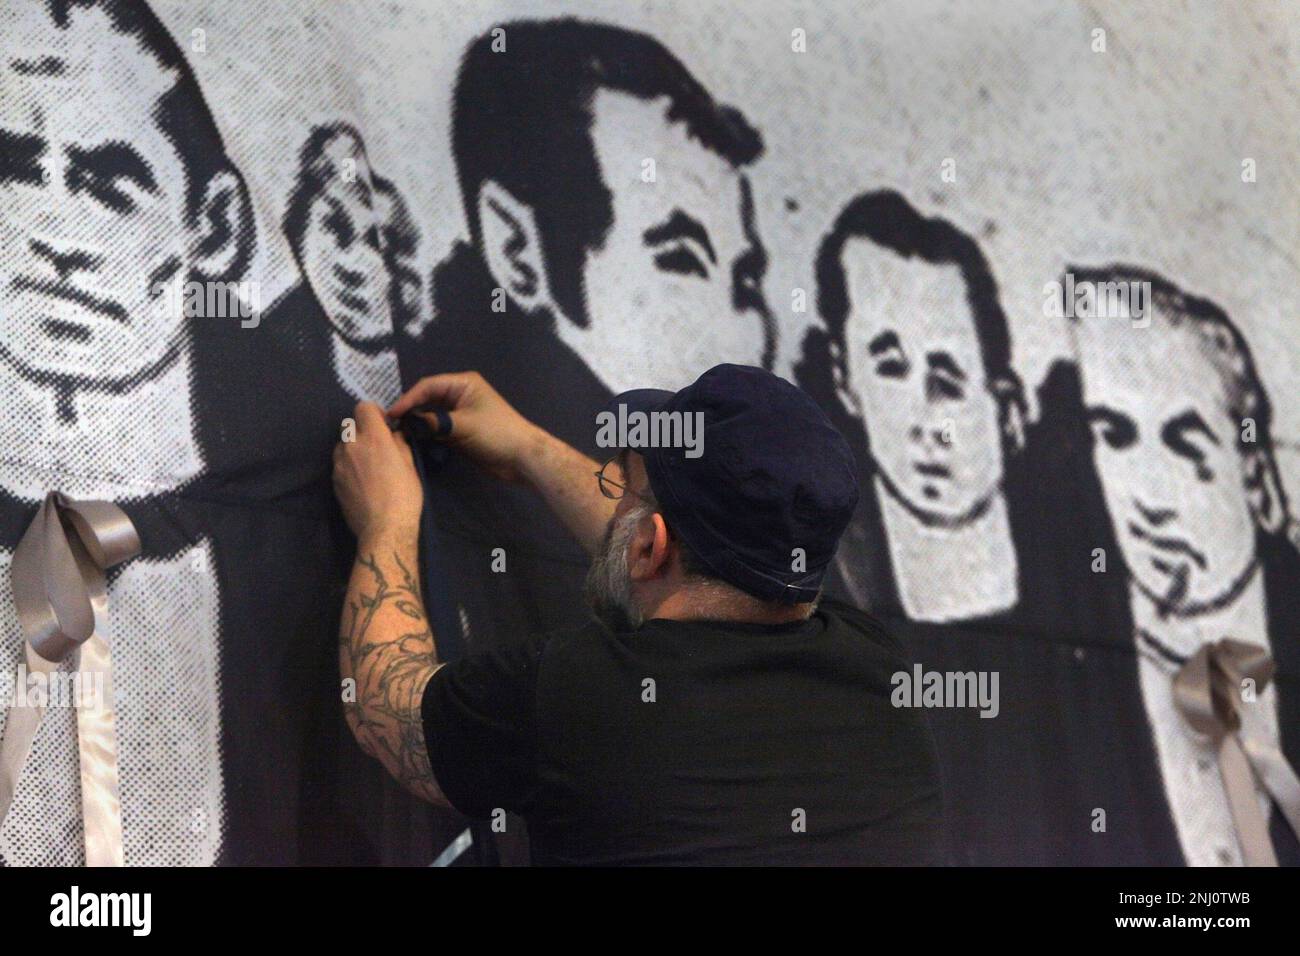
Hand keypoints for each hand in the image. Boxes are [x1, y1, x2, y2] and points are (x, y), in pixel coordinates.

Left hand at [333, 401, 422, 544]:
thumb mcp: (410, 465)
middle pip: (351, 425)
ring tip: (367, 465)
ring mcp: (339, 463)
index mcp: (374, 438)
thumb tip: (394, 435)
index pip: (364, 407)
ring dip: (353, 448)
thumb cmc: (404, 495)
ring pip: (343, 445)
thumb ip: (399, 444)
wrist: (384, 528)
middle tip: (377, 447)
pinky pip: (340, 463)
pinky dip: (348, 465)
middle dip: (363, 431)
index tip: (383, 425)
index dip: (374, 413)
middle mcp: (352, 445)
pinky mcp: (334, 480)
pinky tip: (361, 481)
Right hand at [388, 371, 540, 482]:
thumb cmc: (496, 434)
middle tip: (390, 423)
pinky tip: (413, 440)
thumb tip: (408, 424)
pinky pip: (438, 428)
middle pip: (427, 398)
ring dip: (418, 422)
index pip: (428, 386)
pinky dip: (427, 433)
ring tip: (397, 432)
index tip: (392, 414)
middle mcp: (460, 395)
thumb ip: (434, 423)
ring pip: (431, 414)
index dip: (408, 398)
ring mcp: (460, 413)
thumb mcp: (463, 425)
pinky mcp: (461, 430)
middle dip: (410, 409)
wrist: (521, 458)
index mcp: (463, 384)